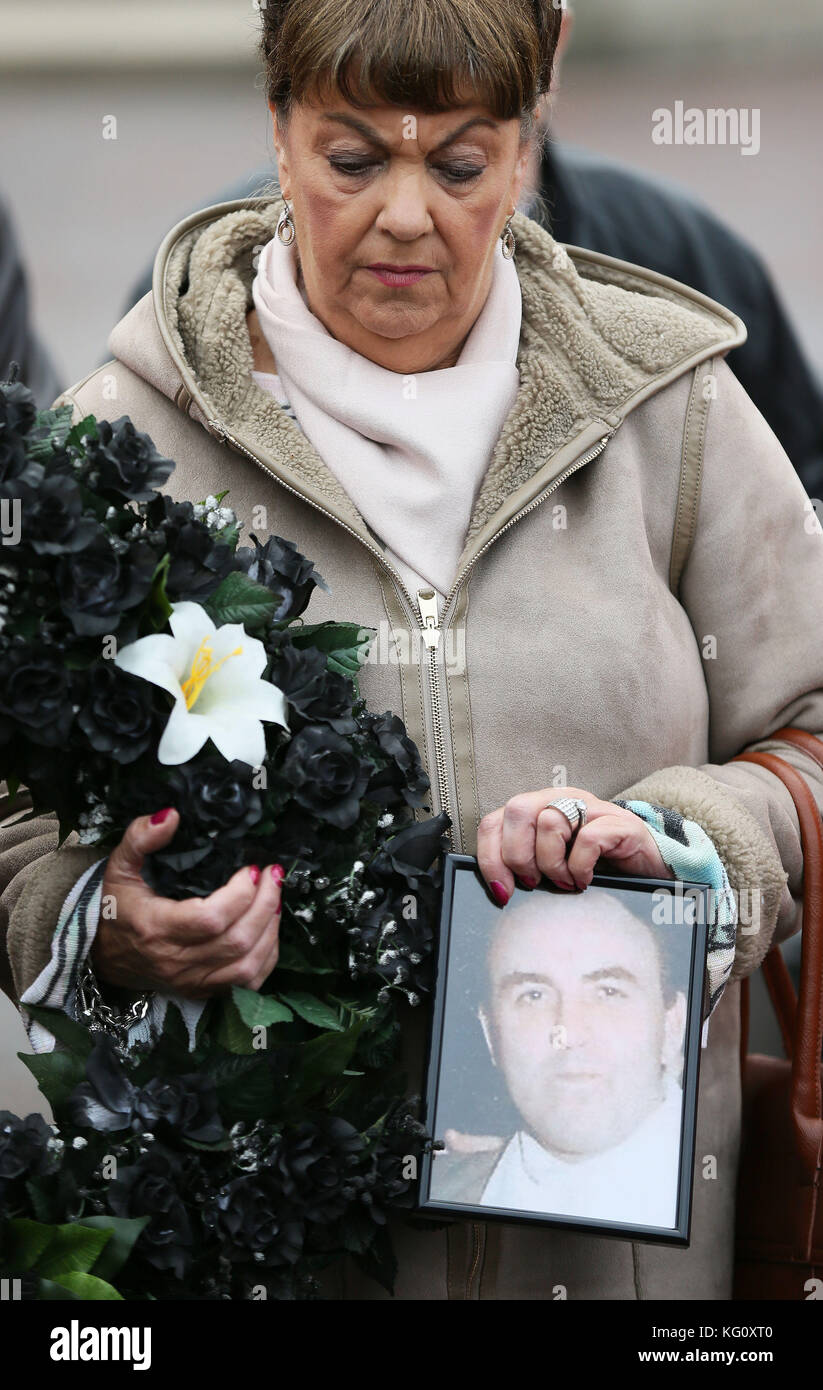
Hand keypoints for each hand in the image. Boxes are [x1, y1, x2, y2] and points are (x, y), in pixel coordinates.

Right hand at [92, 808, 283, 998]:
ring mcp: (192, 980)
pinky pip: (248, 982)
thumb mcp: (119, 867)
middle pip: (237, 940)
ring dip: (270, 928)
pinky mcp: (204, 991)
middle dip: (265, 904)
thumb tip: (171, 815)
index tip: (252, 869)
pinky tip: (269, 927)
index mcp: (155, 928)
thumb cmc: (118, 907)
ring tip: (275, 897)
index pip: (209, 919)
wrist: (106, 955)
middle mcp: (176, 961)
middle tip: (273, 876)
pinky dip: (267, 955)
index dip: (239, 894)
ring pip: (248, 965)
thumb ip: (140, 838)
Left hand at [476, 786, 673, 902]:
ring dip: (552, 864)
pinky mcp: (619, 823)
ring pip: (549, 823)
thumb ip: (524, 864)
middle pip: (516, 811)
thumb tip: (496, 887)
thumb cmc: (596, 869)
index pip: (495, 821)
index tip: (501, 891)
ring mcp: (591, 807)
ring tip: (566, 881)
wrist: (649, 869)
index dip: (490, 857)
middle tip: (536, 883)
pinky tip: (585, 880)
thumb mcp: (552, 865)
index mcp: (538, 808)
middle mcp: (562, 800)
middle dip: (518, 857)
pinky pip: (588, 838)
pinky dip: (580, 866)